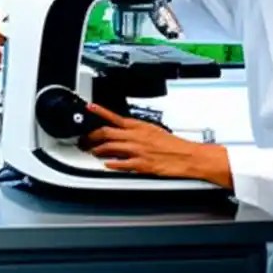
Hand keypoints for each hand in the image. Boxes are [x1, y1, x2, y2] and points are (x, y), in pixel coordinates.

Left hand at [82, 103, 233, 188]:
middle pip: (106, 133)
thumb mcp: (153, 129)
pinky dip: (111, 163)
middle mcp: (136, 137)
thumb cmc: (173, 144)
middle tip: (85, 139)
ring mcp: (137, 150)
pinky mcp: (141, 164)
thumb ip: (136, 129)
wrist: (188, 156)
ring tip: (93, 151)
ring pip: (110, 147)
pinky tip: (106, 164)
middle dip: (92, 136)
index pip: (115, 117)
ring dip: (98, 150)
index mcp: (139, 126)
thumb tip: (123, 129)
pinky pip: (121, 164)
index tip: (90, 108)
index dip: (100, 112)